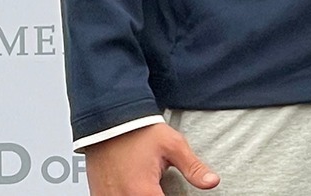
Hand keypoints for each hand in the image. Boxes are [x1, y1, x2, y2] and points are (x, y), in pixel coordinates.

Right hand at [83, 123, 217, 194]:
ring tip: (152, 186)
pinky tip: (135, 188)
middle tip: (162, 186)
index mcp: (142, 190)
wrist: (108, 121)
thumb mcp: (173, 145)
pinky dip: (127, 195)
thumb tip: (212, 182)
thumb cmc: (139, 132)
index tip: (173, 191)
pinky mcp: (99, 195)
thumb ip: (193, 167)